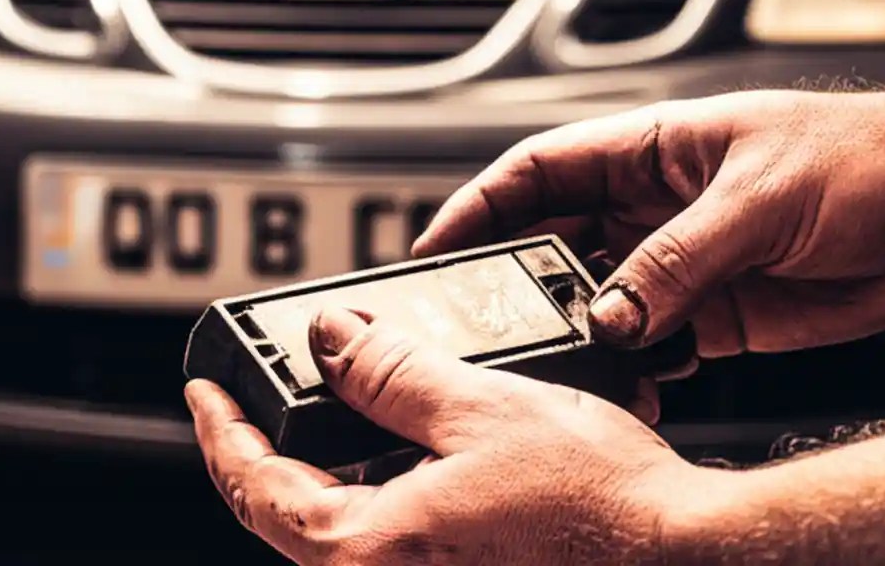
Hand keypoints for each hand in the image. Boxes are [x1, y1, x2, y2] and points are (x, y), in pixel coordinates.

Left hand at [185, 307, 710, 564]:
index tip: (201, 392)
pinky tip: (402, 446)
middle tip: (247, 400)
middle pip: (287, 513)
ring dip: (322, 467)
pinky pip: (388, 532)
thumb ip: (389, 373)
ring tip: (324, 408)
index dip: (219, 432)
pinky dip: (375, 485)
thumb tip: (333, 340)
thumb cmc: (600, 504)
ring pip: (338, 524)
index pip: (255, 489)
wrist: (683, 557)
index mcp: (371, 550)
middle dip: (262, 451)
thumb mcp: (478, 409)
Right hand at [413, 77, 884, 357]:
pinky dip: (636, 368)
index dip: (478, 208)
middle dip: (518, 285)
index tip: (435, 249)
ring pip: (598, 303)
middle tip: (487, 327)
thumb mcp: (759, 199)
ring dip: (579, 335)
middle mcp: (652, 208)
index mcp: (648, 152)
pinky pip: (651, 344)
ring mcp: (680, 263)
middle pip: (554, 245)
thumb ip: (677, 259)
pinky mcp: (714, 314)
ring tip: (565, 365)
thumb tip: (608, 313)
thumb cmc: (866, 159)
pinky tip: (635, 383)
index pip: (536, 172)